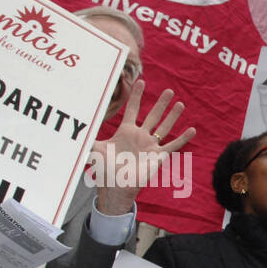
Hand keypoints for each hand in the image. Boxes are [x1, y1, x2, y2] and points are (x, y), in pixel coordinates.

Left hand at [91, 80, 194, 215]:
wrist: (116, 186)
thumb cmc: (105, 168)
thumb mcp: (95, 150)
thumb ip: (87, 137)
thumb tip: (74, 128)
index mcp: (126, 131)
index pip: (133, 109)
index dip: (137, 96)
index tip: (142, 82)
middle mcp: (140, 136)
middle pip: (153, 115)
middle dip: (161, 103)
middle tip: (169, 91)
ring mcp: (151, 145)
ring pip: (165, 127)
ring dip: (173, 116)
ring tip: (180, 104)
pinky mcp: (158, 156)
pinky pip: (173, 145)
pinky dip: (183, 138)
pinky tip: (192, 129)